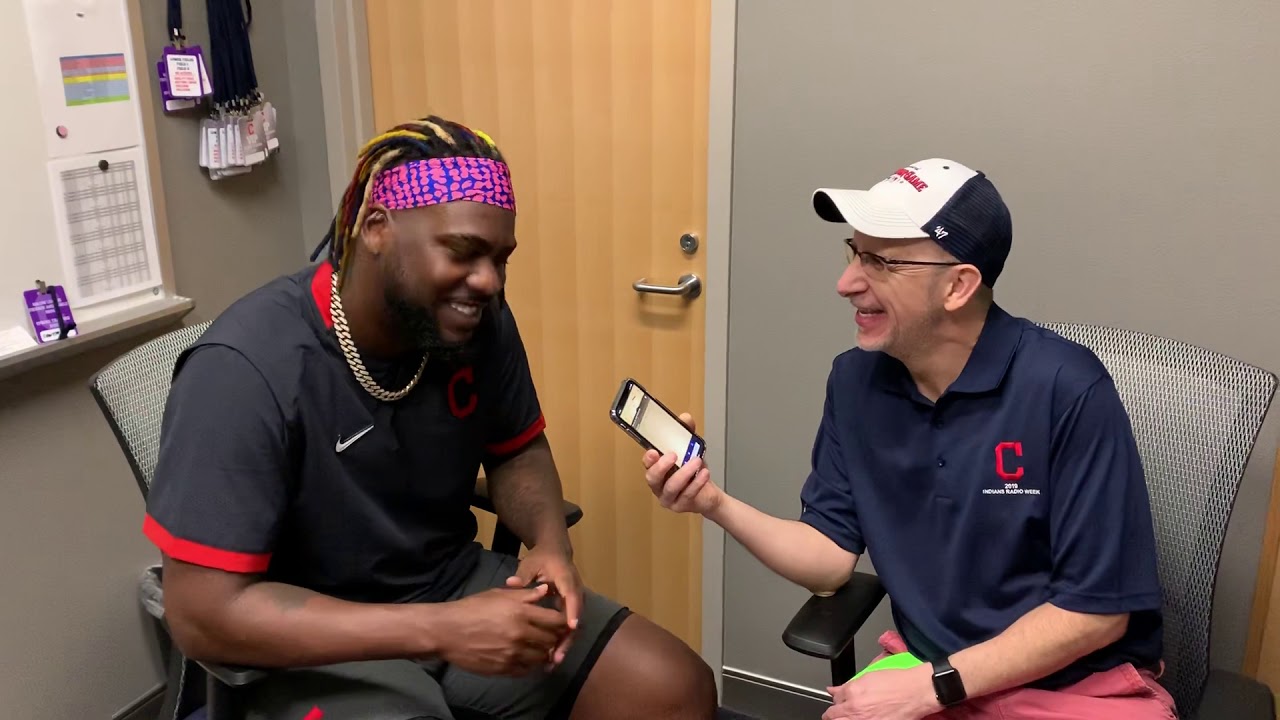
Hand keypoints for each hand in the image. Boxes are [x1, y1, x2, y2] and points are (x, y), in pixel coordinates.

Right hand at [434, 585, 570, 676]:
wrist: (447, 631)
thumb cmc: (472, 608)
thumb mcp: (498, 594)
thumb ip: (525, 594)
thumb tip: (545, 591)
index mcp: (521, 612)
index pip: (556, 620)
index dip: (561, 621)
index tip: (559, 622)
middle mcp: (520, 633)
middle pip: (552, 640)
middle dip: (554, 637)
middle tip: (549, 635)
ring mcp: (512, 653)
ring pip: (542, 657)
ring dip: (543, 652)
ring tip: (537, 647)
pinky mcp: (504, 668)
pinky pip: (527, 670)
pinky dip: (529, 664)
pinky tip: (524, 657)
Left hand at [504, 544, 582, 664]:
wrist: (555, 552)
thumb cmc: (542, 558)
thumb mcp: (531, 563)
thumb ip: (523, 575)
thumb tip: (511, 583)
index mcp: (566, 578)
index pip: (572, 595)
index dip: (573, 611)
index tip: (570, 627)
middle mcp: (576, 591)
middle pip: (576, 617)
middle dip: (567, 638)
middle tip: (556, 657)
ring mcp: (575, 602)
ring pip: (574, 626)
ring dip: (564, 644)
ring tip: (553, 662)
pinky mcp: (571, 609)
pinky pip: (569, 627)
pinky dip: (561, 641)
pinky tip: (551, 656)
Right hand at [641, 413, 722, 514]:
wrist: (708, 492)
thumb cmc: (693, 470)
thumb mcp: (690, 448)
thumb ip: (686, 433)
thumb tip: (685, 418)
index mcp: (656, 468)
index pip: (647, 464)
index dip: (648, 458)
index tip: (654, 451)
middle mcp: (658, 484)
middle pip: (652, 478)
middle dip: (662, 466)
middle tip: (673, 455)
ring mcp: (668, 497)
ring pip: (671, 487)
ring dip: (684, 473)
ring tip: (696, 461)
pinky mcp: (680, 506)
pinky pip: (687, 495)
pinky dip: (696, 483)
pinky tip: (704, 473)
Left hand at [822, 666, 940, 719]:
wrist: (916, 692)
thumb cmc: (897, 682)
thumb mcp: (868, 677)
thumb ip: (847, 687)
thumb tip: (834, 690)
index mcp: (852, 693)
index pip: (834, 700)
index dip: (837, 701)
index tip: (840, 702)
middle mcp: (855, 710)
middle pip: (832, 716)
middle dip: (833, 714)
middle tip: (838, 713)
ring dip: (842, 719)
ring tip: (850, 716)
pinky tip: (864, 718)